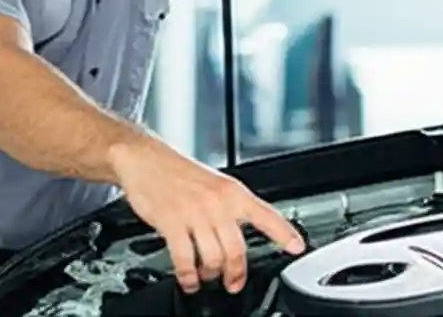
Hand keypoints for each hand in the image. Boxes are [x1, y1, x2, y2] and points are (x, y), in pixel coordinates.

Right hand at [109, 136, 304, 293]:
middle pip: (238, 250)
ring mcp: (195, 213)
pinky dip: (188, 276)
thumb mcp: (215, 183)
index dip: (285, 233)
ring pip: (214, 258)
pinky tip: (189, 279)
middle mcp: (218, 202)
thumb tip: (243, 236)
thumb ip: (230, 208)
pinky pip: (185, 260)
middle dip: (236, 273)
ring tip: (206, 276)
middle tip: (234, 283)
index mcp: (232, 192)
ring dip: (211, 275)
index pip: (266, 214)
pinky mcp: (171, 222)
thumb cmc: (179, 173)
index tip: (297, 247)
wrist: (145, 158)